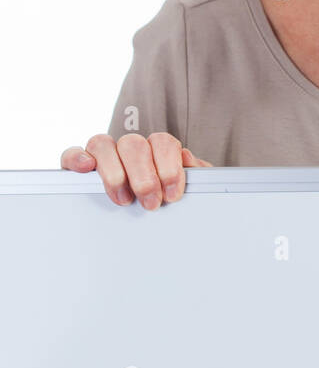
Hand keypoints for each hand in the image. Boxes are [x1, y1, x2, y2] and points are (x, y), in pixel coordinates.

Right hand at [60, 133, 213, 207]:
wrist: (153, 225)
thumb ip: (196, 175)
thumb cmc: (170, 202)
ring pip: (103, 144)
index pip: (162, 142)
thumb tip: (188, 159)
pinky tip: (87, 169)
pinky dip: (77, 157)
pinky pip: (72, 154)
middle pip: (133, 145)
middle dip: (144, 176)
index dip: (168, 166)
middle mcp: (131, 149)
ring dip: (114, 171)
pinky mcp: (80, 167)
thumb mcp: (190, 192)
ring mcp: (105, 155)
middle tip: (151, 202)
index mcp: (158, 150)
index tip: (173, 193)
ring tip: (123, 198)